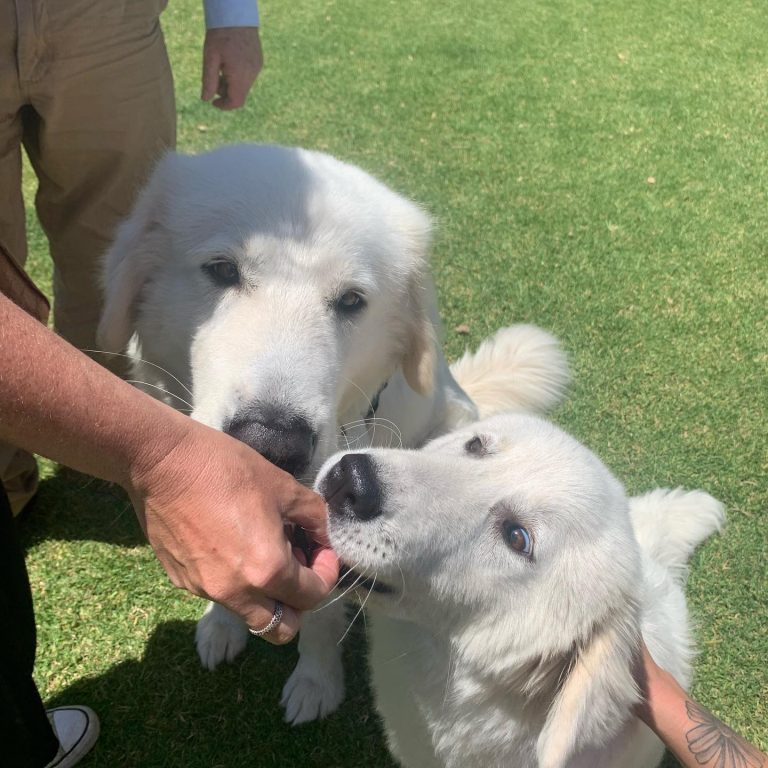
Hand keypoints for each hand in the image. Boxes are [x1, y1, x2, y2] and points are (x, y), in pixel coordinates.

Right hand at [127, 420, 338, 643]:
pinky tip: (231, 542)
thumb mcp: (284, 486)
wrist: (162, 462)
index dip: (327, 574)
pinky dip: (236, 580)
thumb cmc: (227, 470)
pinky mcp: (181, 581)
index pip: (312, 597)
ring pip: (248, 612)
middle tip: (297, 564)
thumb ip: (314, 516)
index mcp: (267, 571)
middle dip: (299, 602)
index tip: (322, 550)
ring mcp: (204, 590)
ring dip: (266, 593)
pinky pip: (219, 593)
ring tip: (264, 548)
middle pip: (281, 628)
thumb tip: (324, 534)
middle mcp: (236, 592)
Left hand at [201, 26, 262, 109]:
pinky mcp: (258, 62)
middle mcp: (252, 74)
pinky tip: (230, 61)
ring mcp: (257, 68)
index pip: (235, 102)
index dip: (224, 106)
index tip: (213, 102)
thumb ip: (208, 80)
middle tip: (214, 78)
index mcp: (240, 75)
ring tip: (221, 67)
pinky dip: (238, 75)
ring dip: (232, 83)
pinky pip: (248, 76)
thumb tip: (205, 99)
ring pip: (244, 85)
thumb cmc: (220, 34)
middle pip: (239, 94)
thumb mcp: (210, 57)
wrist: (236, 15)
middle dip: (226, 92)